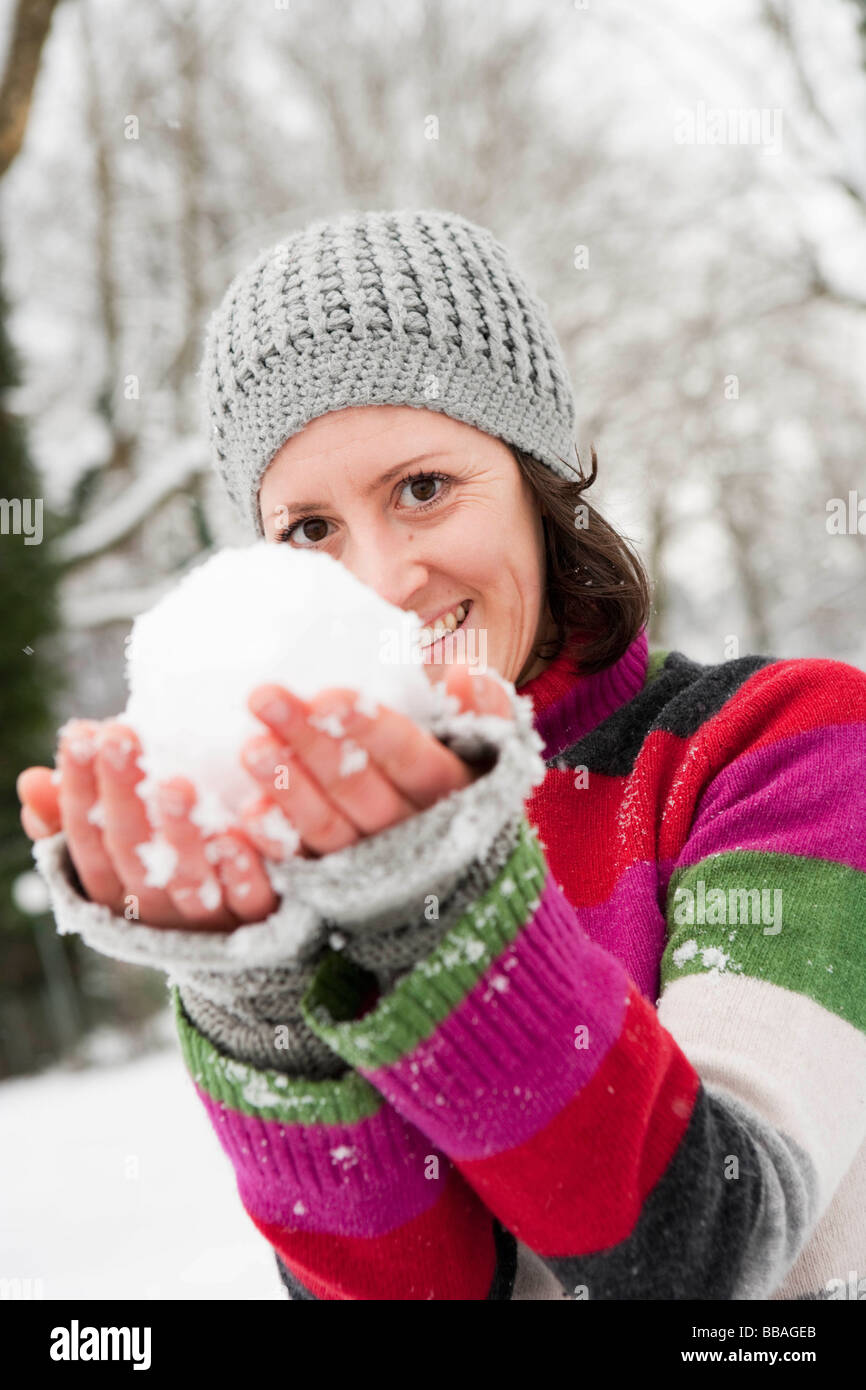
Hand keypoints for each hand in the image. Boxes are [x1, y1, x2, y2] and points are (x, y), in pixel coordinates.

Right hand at [17, 720, 278, 930]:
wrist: (241, 926)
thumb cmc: (162, 860)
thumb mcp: (116, 840)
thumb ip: (74, 813)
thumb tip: (30, 781)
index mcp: (111, 884)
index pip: (86, 835)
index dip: (80, 788)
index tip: (82, 734)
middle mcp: (151, 904)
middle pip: (131, 851)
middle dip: (123, 793)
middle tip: (120, 735)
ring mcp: (203, 916)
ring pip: (187, 880)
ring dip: (179, 832)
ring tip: (175, 782)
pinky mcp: (257, 919)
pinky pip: (248, 900)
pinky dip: (241, 872)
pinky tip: (236, 834)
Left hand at [239, 663, 512, 860]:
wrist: (456, 877)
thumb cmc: (457, 787)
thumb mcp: (482, 750)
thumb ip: (484, 711)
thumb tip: (470, 670)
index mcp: (450, 790)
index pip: (411, 757)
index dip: (371, 729)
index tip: (328, 695)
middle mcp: (415, 834)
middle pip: (359, 789)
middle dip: (312, 743)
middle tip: (263, 698)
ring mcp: (374, 868)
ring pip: (329, 830)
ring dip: (287, 788)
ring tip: (251, 747)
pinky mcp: (336, 891)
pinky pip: (303, 870)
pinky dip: (276, 844)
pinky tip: (247, 815)